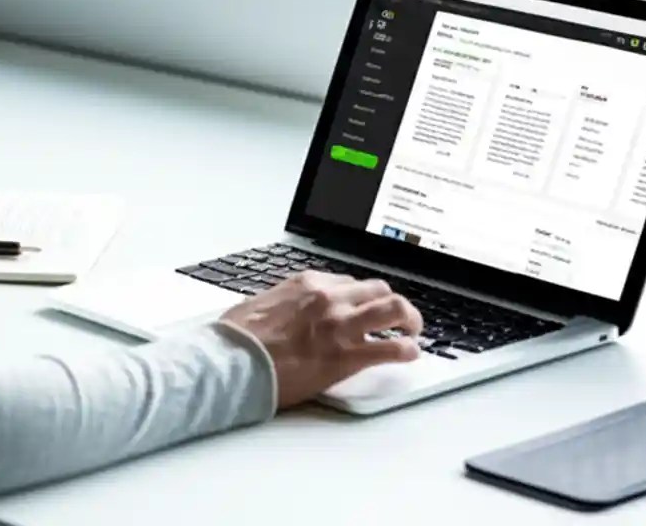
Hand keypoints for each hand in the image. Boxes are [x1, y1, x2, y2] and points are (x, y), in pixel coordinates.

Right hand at [221, 271, 422, 407]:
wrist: (232, 363)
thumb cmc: (238, 338)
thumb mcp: (262, 304)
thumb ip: (287, 303)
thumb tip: (291, 311)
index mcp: (307, 283)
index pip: (348, 282)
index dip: (360, 296)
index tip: (363, 306)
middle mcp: (328, 298)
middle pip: (377, 289)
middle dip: (390, 301)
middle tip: (396, 315)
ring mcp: (340, 326)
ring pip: (393, 309)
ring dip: (410, 318)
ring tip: (413, 329)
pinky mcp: (345, 356)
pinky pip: (390, 348)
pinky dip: (406, 350)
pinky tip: (410, 353)